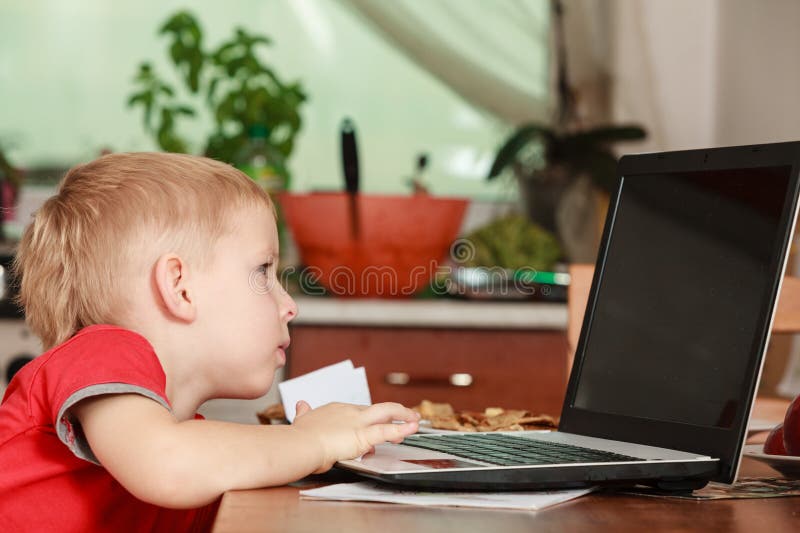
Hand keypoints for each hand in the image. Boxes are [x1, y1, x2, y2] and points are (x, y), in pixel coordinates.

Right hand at [292, 401, 419, 472]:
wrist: (301, 444)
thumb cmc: (300, 437)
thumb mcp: (301, 420)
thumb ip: (303, 412)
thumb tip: (301, 404)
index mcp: (337, 410)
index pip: (359, 412)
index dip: (369, 420)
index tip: (372, 428)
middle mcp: (350, 412)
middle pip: (377, 410)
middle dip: (394, 413)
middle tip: (406, 417)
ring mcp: (358, 422)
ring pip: (387, 412)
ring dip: (403, 415)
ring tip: (414, 421)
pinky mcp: (363, 435)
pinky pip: (387, 430)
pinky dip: (402, 428)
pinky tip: (412, 427)